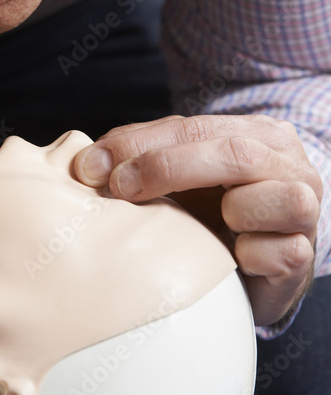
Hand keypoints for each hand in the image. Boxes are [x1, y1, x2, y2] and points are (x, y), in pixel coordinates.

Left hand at [73, 114, 321, 326]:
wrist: (258, 266)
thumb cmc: (214, 214)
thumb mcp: (181, 175)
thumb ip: (144, 156)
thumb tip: (88, 162)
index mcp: (259, 133)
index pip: (195, 128)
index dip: (141, 144)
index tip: (95, 166)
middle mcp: (290, 164)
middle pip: (234, 154)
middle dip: (169, 168)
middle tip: (121, 189)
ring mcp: (305, 209)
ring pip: (278, 197)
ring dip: (235, 211)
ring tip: (214, 225)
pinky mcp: (303, 254)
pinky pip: (280, 251)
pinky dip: (250, 255)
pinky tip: (236, 258)